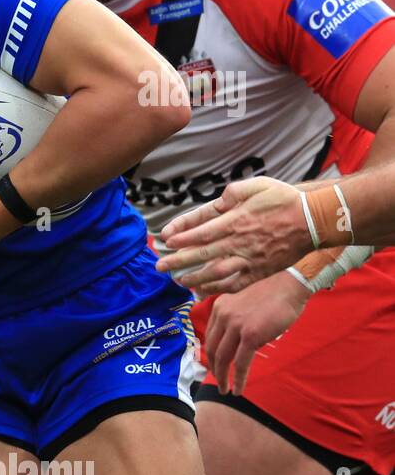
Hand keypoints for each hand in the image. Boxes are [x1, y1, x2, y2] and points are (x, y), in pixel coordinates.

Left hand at [155, 177, 311, 293]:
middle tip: (158, 266)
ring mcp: (250, 259)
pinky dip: (215, 288)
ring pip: (215, 272)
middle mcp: (240, 242)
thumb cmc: (285, 200)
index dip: (182, 237)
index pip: (202, 231)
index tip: (165, 240)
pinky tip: (201, 289)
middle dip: (177, 260)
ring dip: (192, 277)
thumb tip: (218, 201)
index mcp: (237, 220)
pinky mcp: (259, 272)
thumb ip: (234, 192)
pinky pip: (233, 284)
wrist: (315, 221)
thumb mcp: (259, 185)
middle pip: (202, 254)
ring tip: (175, 280)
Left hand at [205, 271, 309, 395]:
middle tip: (218, 382)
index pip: (210, 337)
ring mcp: (236, 325)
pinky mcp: (250, 335)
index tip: (214, 366)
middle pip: (213, 349)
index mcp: (219, 307)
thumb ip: (234, 319)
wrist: (290, 287)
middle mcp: (223, 315)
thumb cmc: (272, 296)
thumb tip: (233, 343)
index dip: (211, 355)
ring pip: (223, 358)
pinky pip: (241, 363)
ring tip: (225, 389)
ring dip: (222, 377)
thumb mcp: (243, 303)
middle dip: (214, 369)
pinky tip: (238, 390)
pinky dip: (238, 379)